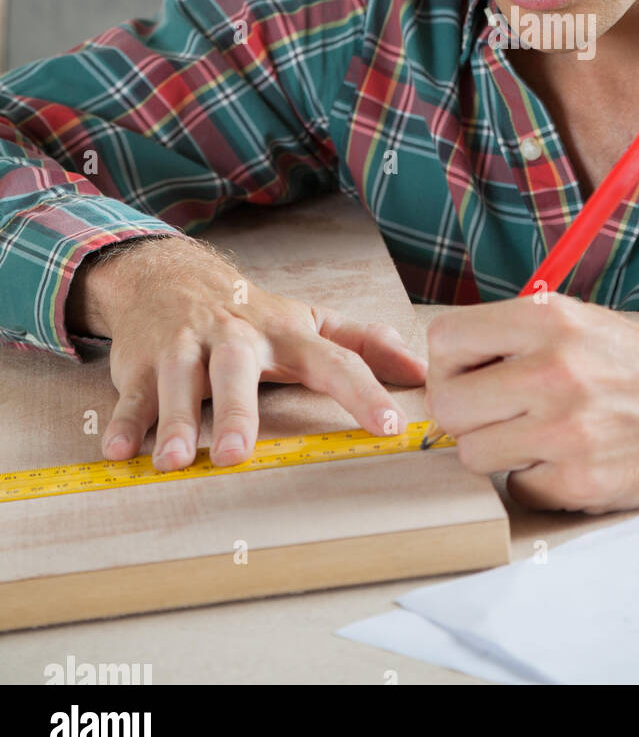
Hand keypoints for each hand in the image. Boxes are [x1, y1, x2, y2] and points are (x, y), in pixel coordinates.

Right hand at [68, 236, 426, 471]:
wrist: (170, 276)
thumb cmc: (252, 314)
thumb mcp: (310, 322)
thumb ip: (364, 345)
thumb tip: (420, 369)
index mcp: (286, 335)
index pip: (333, 361)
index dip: (365, 391)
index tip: (390, 426)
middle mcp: (235, 338)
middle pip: (236, 370)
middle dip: (236, 410)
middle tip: (238, 455)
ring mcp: (185, 348)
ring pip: (179, 381)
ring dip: (174, 420)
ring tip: (173, 461)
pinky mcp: (144, 363)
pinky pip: (133, 394)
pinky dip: (124, 422)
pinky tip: (120, 452)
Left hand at [424, 293, 638, 513]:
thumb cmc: (634, 363)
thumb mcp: (574, 322)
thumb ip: (509, 338)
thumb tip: (436, 370)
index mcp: (548, 320)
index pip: (444, 341)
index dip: (448, 364)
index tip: (471, 376)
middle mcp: (555, 369)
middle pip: (447, 406)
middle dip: (465, 415)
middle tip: (498, 414)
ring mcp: (568, 429)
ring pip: (474, 454)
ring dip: (498, 451)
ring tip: (538, 436)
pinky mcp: (582, 479)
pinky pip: (516, 489)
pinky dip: (535, 481)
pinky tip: (568, 460)